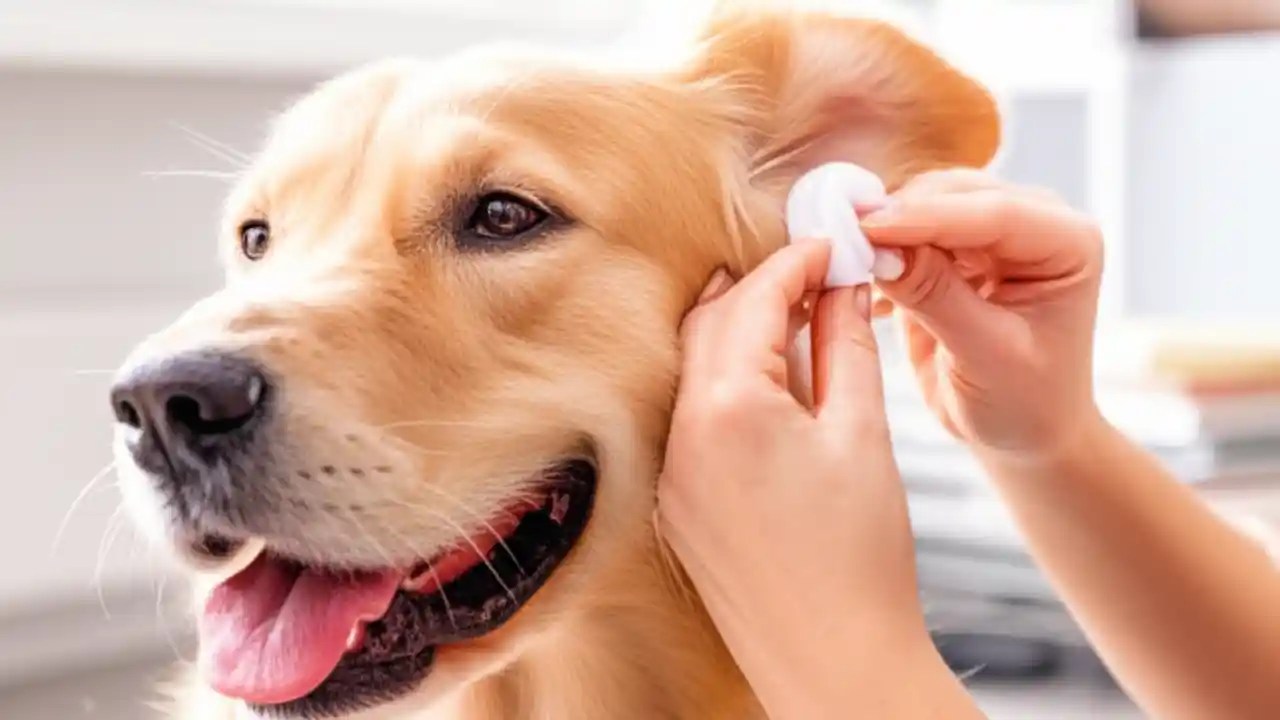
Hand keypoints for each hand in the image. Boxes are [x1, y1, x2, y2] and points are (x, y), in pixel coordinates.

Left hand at [657, 241, 967, 718]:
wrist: (833, 659)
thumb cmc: (858, 560)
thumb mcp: (862, 433)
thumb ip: (845, 347)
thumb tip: (842, 289)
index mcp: (725, 409)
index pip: (752, 300)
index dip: (796, 263)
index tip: (831, 246)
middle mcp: (679, 435)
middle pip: (710, 324)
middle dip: (761, 290)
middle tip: (818, 278)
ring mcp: (670, 472)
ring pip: (694, 367)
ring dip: (739, 334)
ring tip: (801, 324)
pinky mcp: (675, 502)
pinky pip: (689, 416)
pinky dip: (725, 384)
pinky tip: (772, 386)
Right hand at [863, 170, 1105, 460]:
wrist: (1023, 428)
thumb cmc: (1024, 401)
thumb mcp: (984, 356)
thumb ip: (935, 297)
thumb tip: (880, 248)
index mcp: (1069, 243)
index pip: (992, 215)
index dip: (925, 217)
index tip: (866, 227)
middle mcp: (1037, 221)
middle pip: (954, 194)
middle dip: (899, 216)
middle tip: (844, 243)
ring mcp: (994, 228)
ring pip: (924, 200)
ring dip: (884, 227)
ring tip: (849, 262)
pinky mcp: (956, 242)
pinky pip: (908, 226)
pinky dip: (881, 245)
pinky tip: (863, 278)